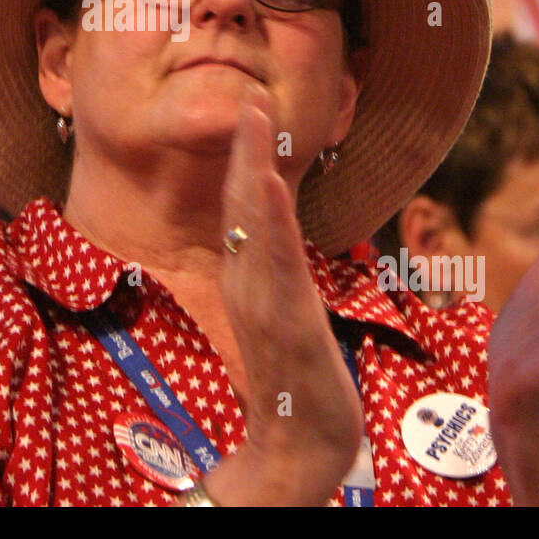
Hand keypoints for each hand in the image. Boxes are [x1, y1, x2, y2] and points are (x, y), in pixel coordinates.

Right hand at [202, 83, 361, 505]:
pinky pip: (277, 263)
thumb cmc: (295, 383)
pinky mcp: (287, 322)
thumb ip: (273, 279)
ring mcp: (264, 301)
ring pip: (255, 223)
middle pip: (241, 203)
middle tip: (249, 92)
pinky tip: (270, 186)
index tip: (251, 109)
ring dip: (253, 166)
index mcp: (249, 279)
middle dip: (245, 146)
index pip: (242, 208)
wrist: (297, 446)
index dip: (244, 157)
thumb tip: (275, 243)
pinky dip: (271, 221)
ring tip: (255, 118)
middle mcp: (248, 282)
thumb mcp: (282, 318)